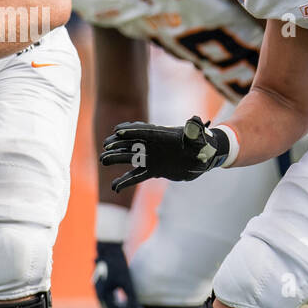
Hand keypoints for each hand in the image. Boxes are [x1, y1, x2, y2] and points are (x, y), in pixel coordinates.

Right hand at [93, 240, 140, 307]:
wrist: (109, 249)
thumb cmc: (118, 265)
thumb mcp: (127, 283)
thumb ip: (131, 298)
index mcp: (102, 294)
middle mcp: (98, 292)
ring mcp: (99, 287)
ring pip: (108, 302)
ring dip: (119, 305)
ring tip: (132, 304)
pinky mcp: (102, 282)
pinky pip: (108, 295)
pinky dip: (117, 298)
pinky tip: (127, 295)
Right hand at [100, 116, 229, 192]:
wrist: (203, 157)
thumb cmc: (202, 144)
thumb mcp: (199, 137)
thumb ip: (195, 130)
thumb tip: (196, 120)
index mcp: (162, 135)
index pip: (144, 131)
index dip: (132, 130)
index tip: (117, 131)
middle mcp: (154, 146)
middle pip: (132, 143)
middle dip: (118, 144)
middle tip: (106, 146)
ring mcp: (152, 158)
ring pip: (130, 158)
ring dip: (116, 159)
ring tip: (103, 160)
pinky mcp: (154, 170)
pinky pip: (136, 176)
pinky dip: (126, 181)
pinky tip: (115, 187)